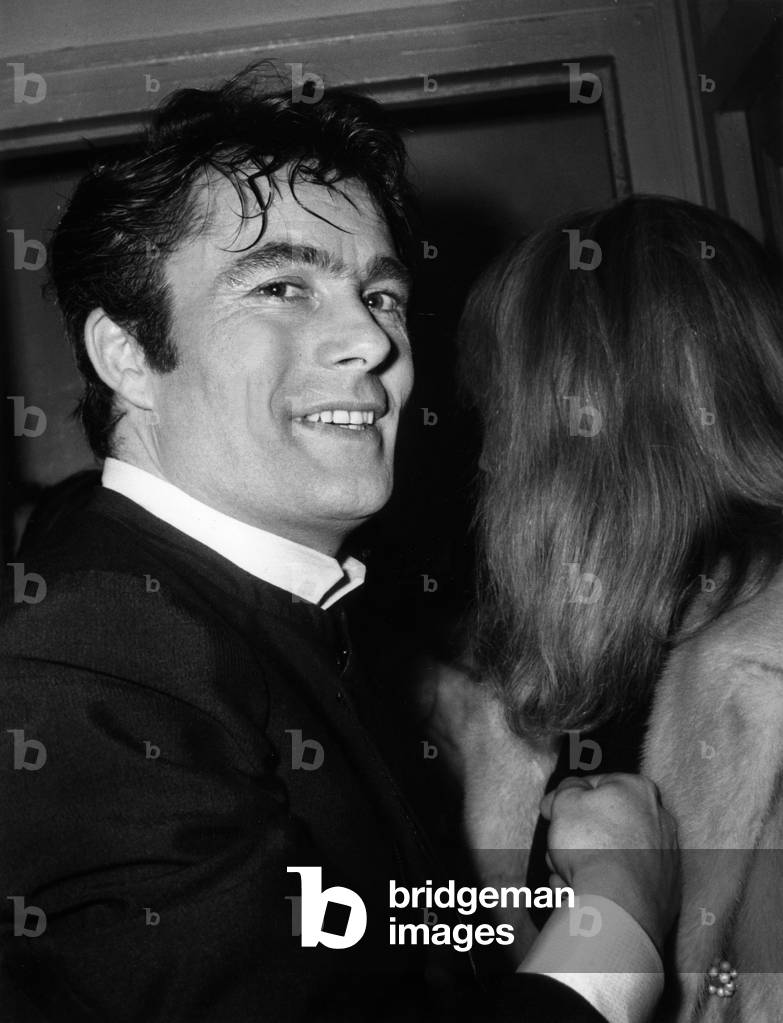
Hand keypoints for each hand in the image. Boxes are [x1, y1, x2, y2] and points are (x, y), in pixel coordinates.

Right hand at [540, 773, 679, 951]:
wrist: (618, 903)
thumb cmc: (592, 844)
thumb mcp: (565, 800)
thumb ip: (567, 788)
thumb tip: (571, 791)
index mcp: (638, 789)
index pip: (596, 785)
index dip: (567, 799)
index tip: (551, 814)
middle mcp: (660, 820)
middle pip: (604, 823)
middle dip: (575, 839)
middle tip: (555, 850)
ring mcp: (665, 858)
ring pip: (611, 855)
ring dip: (582, 865)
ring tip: (563, 878)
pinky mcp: (664, 892)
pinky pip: (624, 882)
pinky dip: (602, 887)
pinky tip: (579, 895)